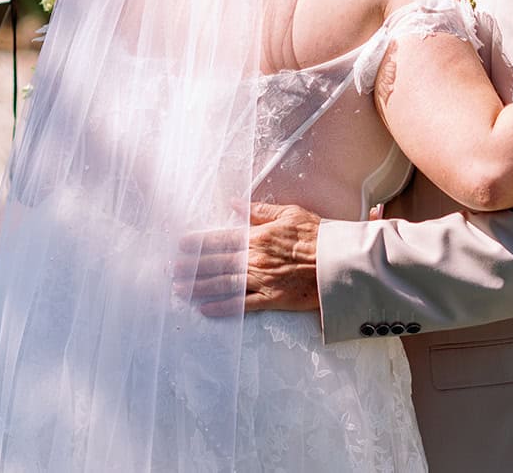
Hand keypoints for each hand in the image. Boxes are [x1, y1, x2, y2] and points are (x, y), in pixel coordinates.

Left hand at [172, 202, 321, 316]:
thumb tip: (234, 203)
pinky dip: (223, 307)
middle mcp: (255, 259)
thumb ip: (259, 210)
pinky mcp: (273, 299)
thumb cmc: (318, 235)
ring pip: (224, 284)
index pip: (221, 239)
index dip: (199, 243)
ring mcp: (263, 280)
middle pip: (216, 263)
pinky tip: (205, 308)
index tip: (181, 245)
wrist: (339, 261)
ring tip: (181, 289)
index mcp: (258, 236)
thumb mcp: (289, 213)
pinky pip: (243, 305)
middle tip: (173, 270)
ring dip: (200, 287)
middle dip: (192, 267)